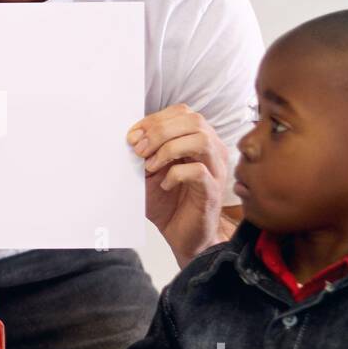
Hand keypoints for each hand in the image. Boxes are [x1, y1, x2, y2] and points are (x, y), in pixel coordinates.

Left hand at [128, 104, 231, 265]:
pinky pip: (198, 171)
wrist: (182, 235)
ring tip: (151, 165)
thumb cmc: (168, 202)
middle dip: (160, 131)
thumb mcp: (150, 171)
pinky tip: (164, 184)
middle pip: (193, 121)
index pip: (183, 113)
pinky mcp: (212, 191)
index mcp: (198, 139)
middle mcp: (212, 150)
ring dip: (168, 148)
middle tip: (139, 150)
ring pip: (201, 140)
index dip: (155, 119)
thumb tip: (132, 136)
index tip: (133, 135)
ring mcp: (215, 170)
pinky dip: (175, 173)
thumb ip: (144, 151)